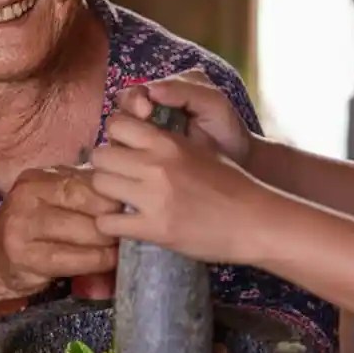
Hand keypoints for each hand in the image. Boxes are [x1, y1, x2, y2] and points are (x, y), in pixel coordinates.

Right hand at [0, 166, 121, 300]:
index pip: (88, 180)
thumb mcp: (51, 204)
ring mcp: (22, 224)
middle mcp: (28, 195)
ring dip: (109, 243)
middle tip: (132, 230)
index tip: (135, 208)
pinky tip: (107, 263)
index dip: (115, 195)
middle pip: (88, 201)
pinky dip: (96, 262)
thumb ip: (82, 197)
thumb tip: (129, 199)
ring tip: (123, 248)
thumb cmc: (31, 232)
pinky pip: (72, 258)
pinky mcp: (23, 255)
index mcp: (38, 177)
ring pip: (84, 230)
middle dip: (114, 218)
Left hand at [90, 111, 267, 263]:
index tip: (121, 151)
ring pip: (98, 185)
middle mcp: (156, 165)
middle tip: (117, 179)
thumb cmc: (231, 184)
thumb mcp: (200, 150)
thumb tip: (136, 136)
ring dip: (105, 195)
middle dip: (105, 167)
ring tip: (118, 202)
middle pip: (100, 155)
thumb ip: (167, 142)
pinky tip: (123, 226)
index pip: (116, 123)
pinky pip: (108, 223)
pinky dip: (109, 226)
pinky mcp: (154, 228)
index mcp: (168, 142)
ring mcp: (153, 197)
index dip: (114, 138)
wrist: (255, 221)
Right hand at [116, 69, 253, 167]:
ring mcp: (145, 136)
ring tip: (141, 151)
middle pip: (120, 112)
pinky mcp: (144, 158)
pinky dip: (127, 158)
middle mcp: (150, 111)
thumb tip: (152, 91)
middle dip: (127, 120)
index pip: (134, 92)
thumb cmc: (228, 131)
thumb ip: (185, 91)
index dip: (134, 101)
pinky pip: (125, 155)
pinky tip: (138, 164)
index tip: (146, 111)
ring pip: (117, 134)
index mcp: (166, 91)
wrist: (239, 165)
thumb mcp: (213, 104)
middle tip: (142, 130)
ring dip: (124, 141)